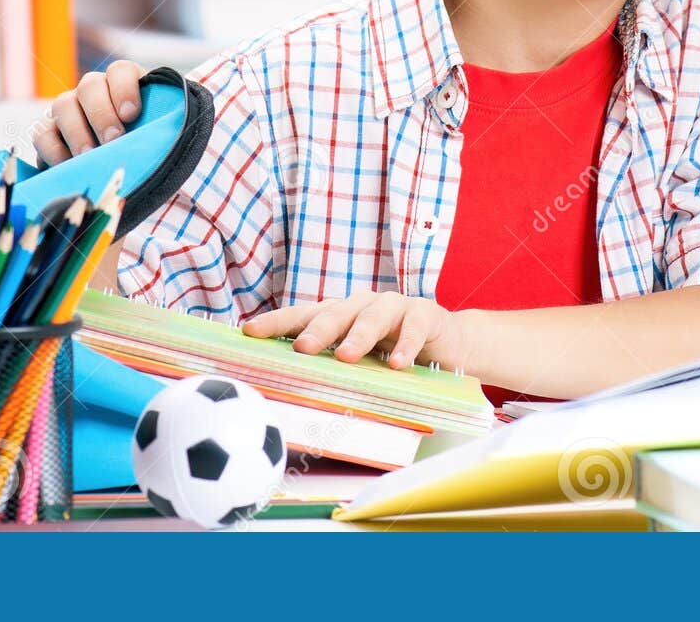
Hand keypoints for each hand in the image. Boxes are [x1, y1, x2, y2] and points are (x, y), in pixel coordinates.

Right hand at [31, 60, 143, 165]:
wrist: (114, 173)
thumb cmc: (142, 149)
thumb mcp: (152, 137)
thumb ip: (153, 131)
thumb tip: (151, 142)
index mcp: (124, 85)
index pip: (121, 71)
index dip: (124, 88)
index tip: (131, 114)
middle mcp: (94, 91)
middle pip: (90, 85)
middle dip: (101, 113)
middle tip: (113, 139)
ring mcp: (68, 108)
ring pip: (63, 104)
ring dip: (77, 132)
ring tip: (89, 156)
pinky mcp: (48, 132)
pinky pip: (42, 133)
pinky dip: (54, 149)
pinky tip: (70, 165)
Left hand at [241, 290, 467, 370]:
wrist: (449, 344)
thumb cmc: (394, 355)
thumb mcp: (362, 362)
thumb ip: (334, 369)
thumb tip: (291, 394)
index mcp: (340, 315)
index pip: (303, 315)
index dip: (277, 322)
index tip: (249, 332)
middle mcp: (362, 304)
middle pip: (335, 312)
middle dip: (317, 330)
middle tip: (302, 349)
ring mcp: (394, 306)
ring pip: (372, 316)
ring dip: (359, 336)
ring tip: (346, 357)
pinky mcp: (425, 314)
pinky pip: (413, 327)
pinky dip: (406, 346)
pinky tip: (399, 365)